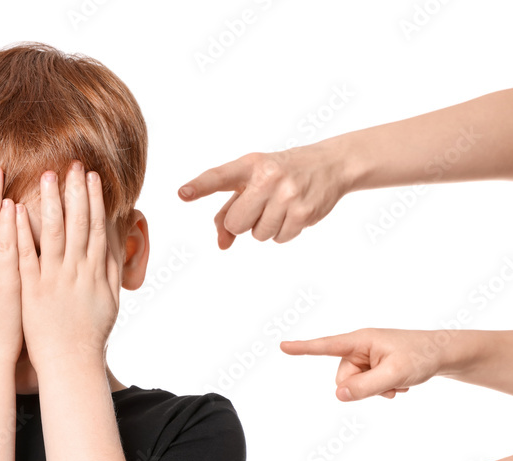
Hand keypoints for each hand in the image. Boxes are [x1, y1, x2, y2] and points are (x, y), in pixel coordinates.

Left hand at [16, 162, 119, 368]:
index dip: (94, 200)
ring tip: (46, 175)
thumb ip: (113, 266)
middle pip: (78, 224)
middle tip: (70, 163)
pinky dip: (21, 233)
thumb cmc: (90, 333)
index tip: (90, 175)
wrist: (72, 363)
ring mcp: (55, 280)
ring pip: (54, 235)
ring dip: (51, 203)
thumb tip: (118, 237)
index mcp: (96, 272)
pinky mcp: (33, 291)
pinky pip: (26, 257)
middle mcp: (77, 272)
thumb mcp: (110, 298)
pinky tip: (14, 210)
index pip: (96, 228)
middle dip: (74, 192)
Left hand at [177, 143, 347, 248]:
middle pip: (236, 223)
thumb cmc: (281, 174)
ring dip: (265, 227)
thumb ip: (228, 210)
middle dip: (244, 221)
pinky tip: (293, 212)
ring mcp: (288, 195)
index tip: (182, 193)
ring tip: (280, 206)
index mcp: (250, 165)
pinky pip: (279, 239)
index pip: (219, 177)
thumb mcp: (252, 181)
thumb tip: (222, 244)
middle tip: (261, 204)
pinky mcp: (304, 213)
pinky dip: (283, 231)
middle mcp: (268, 177)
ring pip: (257, 235)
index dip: (200, 187)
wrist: (330, 164)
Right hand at [281, 329, 444, 400]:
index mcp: (360, 340)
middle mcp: (359, 346)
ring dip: (375, 390)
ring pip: (355, 384)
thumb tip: (338, 395)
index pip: (325, 346)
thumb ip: (366, 386)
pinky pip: (366, 385)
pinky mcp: (375, 364)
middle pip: (343, 377)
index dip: (302, 348)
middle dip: (363, 387)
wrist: (446, 354)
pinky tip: (400, 385)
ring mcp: (367, 356)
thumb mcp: (396, 374)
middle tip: (391, 384)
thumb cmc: (422, 356)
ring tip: (399, 384)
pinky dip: (382, 389)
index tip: (282, 346)